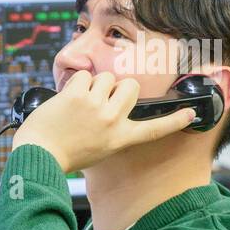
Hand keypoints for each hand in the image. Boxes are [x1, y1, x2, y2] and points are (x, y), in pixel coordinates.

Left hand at [11, 70, 196, 172]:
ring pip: (107, 77)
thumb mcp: (100, 148)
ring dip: (94, 84)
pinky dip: (75, 82)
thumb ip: (113, 128)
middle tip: (101, 98)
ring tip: (79, 102)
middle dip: (118, 87)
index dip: (174, 121)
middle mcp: (112, 122)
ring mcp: (95, 107)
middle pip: (131, 86)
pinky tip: (67, 98)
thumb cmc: (67, 153)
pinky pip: (85, 75)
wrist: (39, 154)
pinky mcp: (77, 95)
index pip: (154, 130)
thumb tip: (115, 104)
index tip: (191, 114)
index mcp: (120, 139)